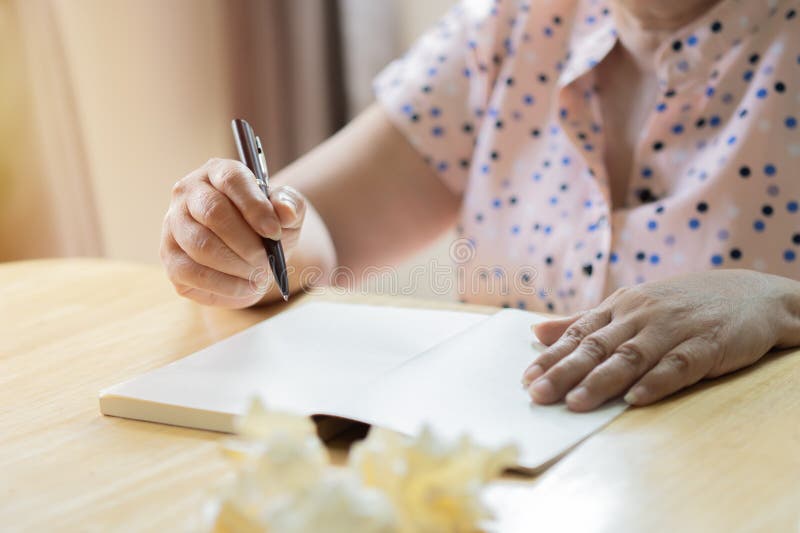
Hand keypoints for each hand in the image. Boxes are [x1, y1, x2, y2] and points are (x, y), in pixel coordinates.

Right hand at [160, 158, 305, 307]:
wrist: (255, 255)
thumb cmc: (268, 227)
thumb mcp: (288, 213)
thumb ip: (291, 205)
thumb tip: (285, 210)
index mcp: (218, 172)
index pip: (231, 180)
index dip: (255, 207)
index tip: (274, 232)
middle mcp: (188, 193)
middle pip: (213, 212)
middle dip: (246, 242)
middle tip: (267, 260)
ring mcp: (173, 225)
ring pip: (201, 245)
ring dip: (237, 266)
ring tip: (259, 274)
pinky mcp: (171, 259)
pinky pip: (194, 274)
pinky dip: (226, 285)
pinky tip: (246, 286)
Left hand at [521, 270, 797, 410]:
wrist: (753, 295)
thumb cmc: (681, 304)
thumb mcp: (630, 305)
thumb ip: (583, 321)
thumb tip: (536, 332)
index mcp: (620, 306)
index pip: (579, 334)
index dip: (552, 357)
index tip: (526, 379)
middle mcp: (642, 316)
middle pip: (597, 347)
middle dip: (564, 372)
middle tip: (538, 395)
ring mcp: (674, 329)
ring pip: (631, 356)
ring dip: (602, 381)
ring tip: (576, 403)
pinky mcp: (707, 345)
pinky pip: (678, 365)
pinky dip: (656, 381)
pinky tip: (635, 398)